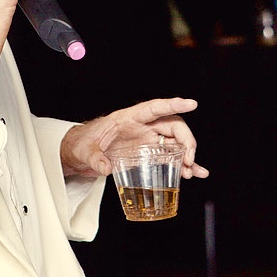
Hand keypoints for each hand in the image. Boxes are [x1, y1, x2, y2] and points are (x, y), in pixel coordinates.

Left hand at [59, 97, 209, 179]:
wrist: (81, 153)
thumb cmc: (84, 143)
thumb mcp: (84, 150)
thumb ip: (94, 158)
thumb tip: (105, 167)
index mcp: (129, 118)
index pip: (155, 108)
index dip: (173, 105)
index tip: (190, 104)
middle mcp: (143, 127)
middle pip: (173, 126)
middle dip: (185, 140)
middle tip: (187, 159)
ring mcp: (148, 141)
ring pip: (176, 142)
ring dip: (187, 155)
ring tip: (192, 171)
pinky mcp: (149, 155)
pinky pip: (171, 158)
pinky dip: (183, 165)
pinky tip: (194, 173)